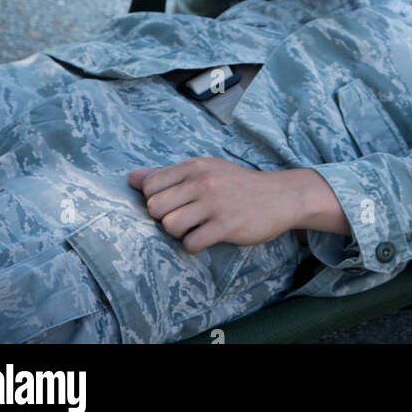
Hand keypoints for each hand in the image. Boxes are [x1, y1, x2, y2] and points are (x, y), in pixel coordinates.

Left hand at [128, 158, 348, 249]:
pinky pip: (191, 243)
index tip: (172, 204)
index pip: (150, 184)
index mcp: (195, 166)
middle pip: (155, 207)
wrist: (280, 196)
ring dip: (179, 233)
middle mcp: (203, 181)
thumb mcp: (205, 171)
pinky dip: (194, 245)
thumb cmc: (237, 185)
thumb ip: (168, 175)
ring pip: (170, 225)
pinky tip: (206, 238)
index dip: (154, 199)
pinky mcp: (226, 226)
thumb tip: (131, 178)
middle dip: (163, 218)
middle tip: (183, 218)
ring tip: (195, 228)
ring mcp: (214, 204)